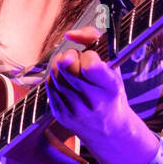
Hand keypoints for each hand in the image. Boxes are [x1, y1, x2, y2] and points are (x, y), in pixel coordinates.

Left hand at [43, 27, 136, 148]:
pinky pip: (49, 85)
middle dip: (71, 56)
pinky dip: (55, 77)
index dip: (88, 55)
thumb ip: (94, 39)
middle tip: (78, 60)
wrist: (108, 129)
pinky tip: (65, 79)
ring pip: (55, 74)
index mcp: (111, 88)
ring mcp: (74, 110)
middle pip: (66, 65)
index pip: (90, 65)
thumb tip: (69, 34)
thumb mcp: (113, 66)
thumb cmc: (110, 92)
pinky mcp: (60, 114)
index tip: (92, 59)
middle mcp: (93, 102)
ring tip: (71, 68)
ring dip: (60, 64)